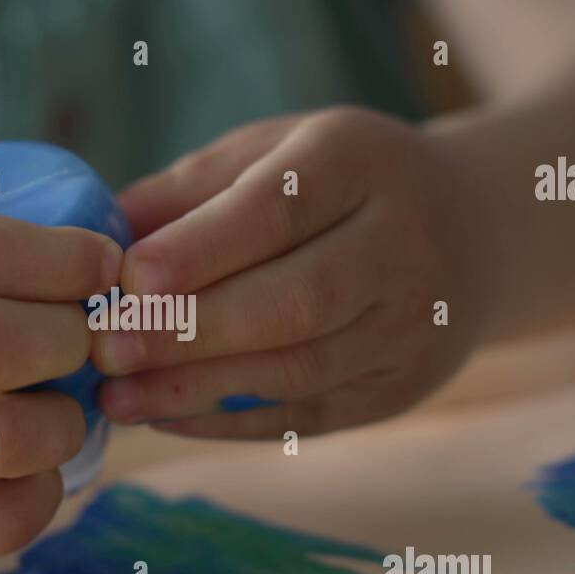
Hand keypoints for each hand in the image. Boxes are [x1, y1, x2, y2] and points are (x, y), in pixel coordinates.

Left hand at [93, 107, 487, 437]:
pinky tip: (166, 417)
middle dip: (190, 332)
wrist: (476, 230)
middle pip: (294, 302)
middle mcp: (401, 245)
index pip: (281, 209)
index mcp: (361, 163)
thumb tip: (99, 235)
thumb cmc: (340, 183)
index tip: (128, 279)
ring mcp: (409, 326)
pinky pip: (306, 416)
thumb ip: (192, 189)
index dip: (204, 249)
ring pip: (298, 370)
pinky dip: (229, 423)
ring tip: (117, 399)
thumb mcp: (278, 150)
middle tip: (104, 350)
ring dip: (198, 389)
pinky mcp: (399, 388)